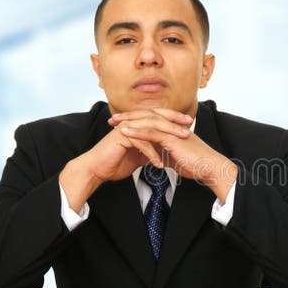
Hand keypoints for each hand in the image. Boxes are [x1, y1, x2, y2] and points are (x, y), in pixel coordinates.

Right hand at [59, 108, 192, 211]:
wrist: (98, 169)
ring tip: (180, 143)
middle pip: (157, 118)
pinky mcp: (121, 137)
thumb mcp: (138, 157)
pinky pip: (140, 143)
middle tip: (189, 126)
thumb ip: (149, 152)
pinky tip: (159, 163)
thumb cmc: (115, 162)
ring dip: (167, 135)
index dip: (174, 120)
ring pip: (150, 127)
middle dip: (174, 121)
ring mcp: (127, 128)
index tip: (189, 125)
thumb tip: (162, 155)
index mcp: (137, 125)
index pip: (159, 118)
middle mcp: (132, 123)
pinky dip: (151, 153)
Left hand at [111, 108, 237, 202]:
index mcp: (172, 128)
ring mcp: (172, 130)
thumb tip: (154, 158)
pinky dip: (136, 131)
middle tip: (112, 118)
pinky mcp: (172, 137)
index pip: (151, 119)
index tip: (120, 122)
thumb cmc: (196, 164)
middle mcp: (172, 125)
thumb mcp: (175, 158)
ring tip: (114, 123)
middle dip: (128, 116)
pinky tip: (124, 132)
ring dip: (128, 121)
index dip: (135, 119)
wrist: (209, 167)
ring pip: (147, 121)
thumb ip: (165, 154)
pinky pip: (151, 132)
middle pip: (146, 115)